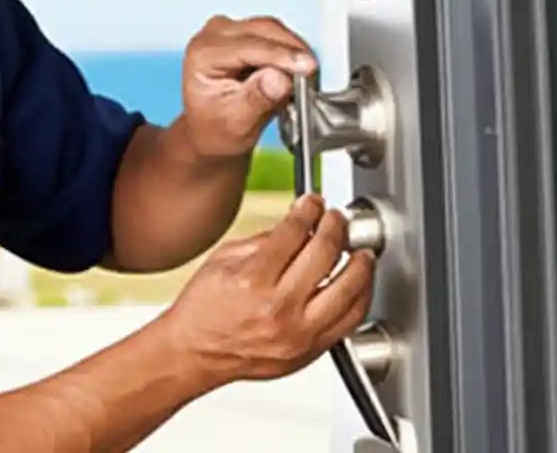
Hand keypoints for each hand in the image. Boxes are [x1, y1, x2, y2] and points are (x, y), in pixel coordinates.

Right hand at [157, 194, 374, 388]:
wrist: (195, 353)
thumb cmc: (202, 310)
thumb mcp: (222, 261)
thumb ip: (263, 241)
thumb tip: (299, 224)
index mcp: (252, 279)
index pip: (294, 231)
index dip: (308, 210)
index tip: (313, 203)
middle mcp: (278, 307)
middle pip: (325, 253)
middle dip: (335, 226)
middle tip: (336, 219)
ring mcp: (298, 333)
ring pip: (350, 289)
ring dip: (360, 262)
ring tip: (360, 250)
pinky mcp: (309, 351)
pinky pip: (350, 321)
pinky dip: (360, 297)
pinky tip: (359, 284)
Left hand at [182, 15, 316, 157]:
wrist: (211, 131)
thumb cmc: (216, 129)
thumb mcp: (236, 124)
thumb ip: (258, 99)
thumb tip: (280, 78)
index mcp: (202, 54)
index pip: (249, 47)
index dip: (282, 56)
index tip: (308, 68)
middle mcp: (212, 35)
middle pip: (264, 31)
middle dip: (293, 53)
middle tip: (313, 78)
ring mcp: (228, 30)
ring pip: (275, 30)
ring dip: (295, 52)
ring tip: (306, 80)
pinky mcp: (245, 33)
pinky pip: (276, 36)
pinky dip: (291, 53)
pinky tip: (297, 73)